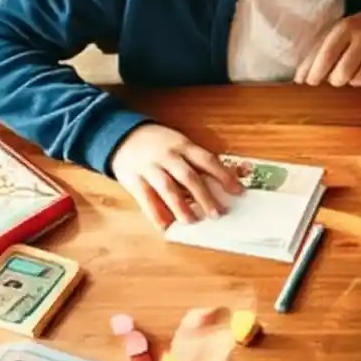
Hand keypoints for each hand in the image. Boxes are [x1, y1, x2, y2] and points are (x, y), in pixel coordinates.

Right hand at [109, 124, 242, 228]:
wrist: (122, 135)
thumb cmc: (161, 145)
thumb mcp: (181, 145)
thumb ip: (200, 162)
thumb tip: (232, 176)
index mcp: (183, 146)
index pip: (207, 161)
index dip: (223, 176)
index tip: (237, 191)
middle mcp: (167, 156)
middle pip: (188, 176)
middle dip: (204, 196)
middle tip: (217, 214)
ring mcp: (149, 167)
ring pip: (166, 187)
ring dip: (180, 206)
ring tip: (192, 220)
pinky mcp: (133, 179)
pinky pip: (145, 198)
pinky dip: (155, 213)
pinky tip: (164, 225)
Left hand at [296, 11, 360, 86]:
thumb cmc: (351, 33)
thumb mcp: (332, 36)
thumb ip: (314, 56)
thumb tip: (299, 80)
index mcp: (345, 28)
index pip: (327, 55)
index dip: (316, 72)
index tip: (311, 82)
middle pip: (343, 73)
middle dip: (335, 80)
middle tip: (336, 77)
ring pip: (359, 80)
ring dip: (352, 80)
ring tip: (353, 70)